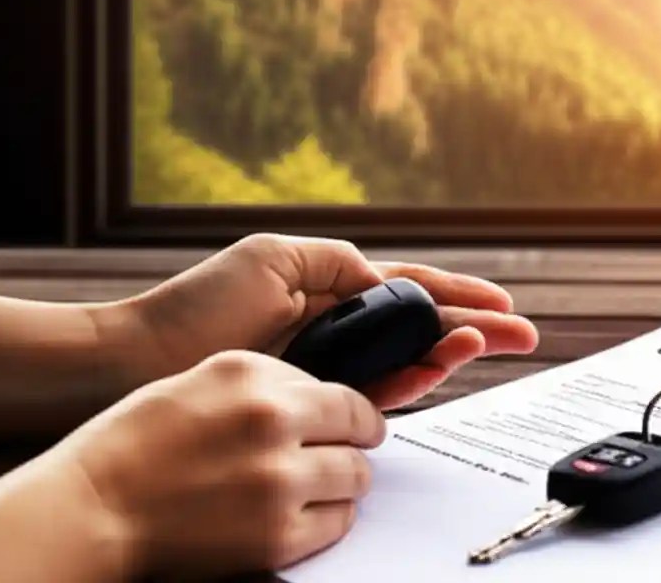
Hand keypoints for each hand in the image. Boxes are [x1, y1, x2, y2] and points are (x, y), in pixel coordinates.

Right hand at [57, 349, 384, 576]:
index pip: (338, 390)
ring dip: (344, 482)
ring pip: (355, 476)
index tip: (356, 422)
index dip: (352, 412)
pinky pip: (337, 523)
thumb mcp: (199, 382)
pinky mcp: (277, 535)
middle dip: (355, 444)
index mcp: (252, 375)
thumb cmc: (133, 444)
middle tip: (348, 454)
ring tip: (322, 486)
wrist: (92, 507)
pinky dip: (328, 519)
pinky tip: (302, 514)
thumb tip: (316, 398)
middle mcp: (272, 420)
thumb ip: (264, 383)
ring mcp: (279, 480)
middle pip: (357, 430)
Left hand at [111, 233, 537, 408]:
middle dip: (474, 329)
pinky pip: (376, 392)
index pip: (408, 289)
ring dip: (450, 352)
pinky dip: (412, 379)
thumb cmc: (196, 307)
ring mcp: (329, 368)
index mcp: (330, 288)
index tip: (503, 302)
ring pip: (407, 362)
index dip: (459, 294)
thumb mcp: (272, 259)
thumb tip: (383, 277)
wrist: (137, 361)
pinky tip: (437, 363)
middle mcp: (336, 330)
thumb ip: (337, 263)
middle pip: (421, 328)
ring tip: (483, 341)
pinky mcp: (315, 402)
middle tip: (523, 336)